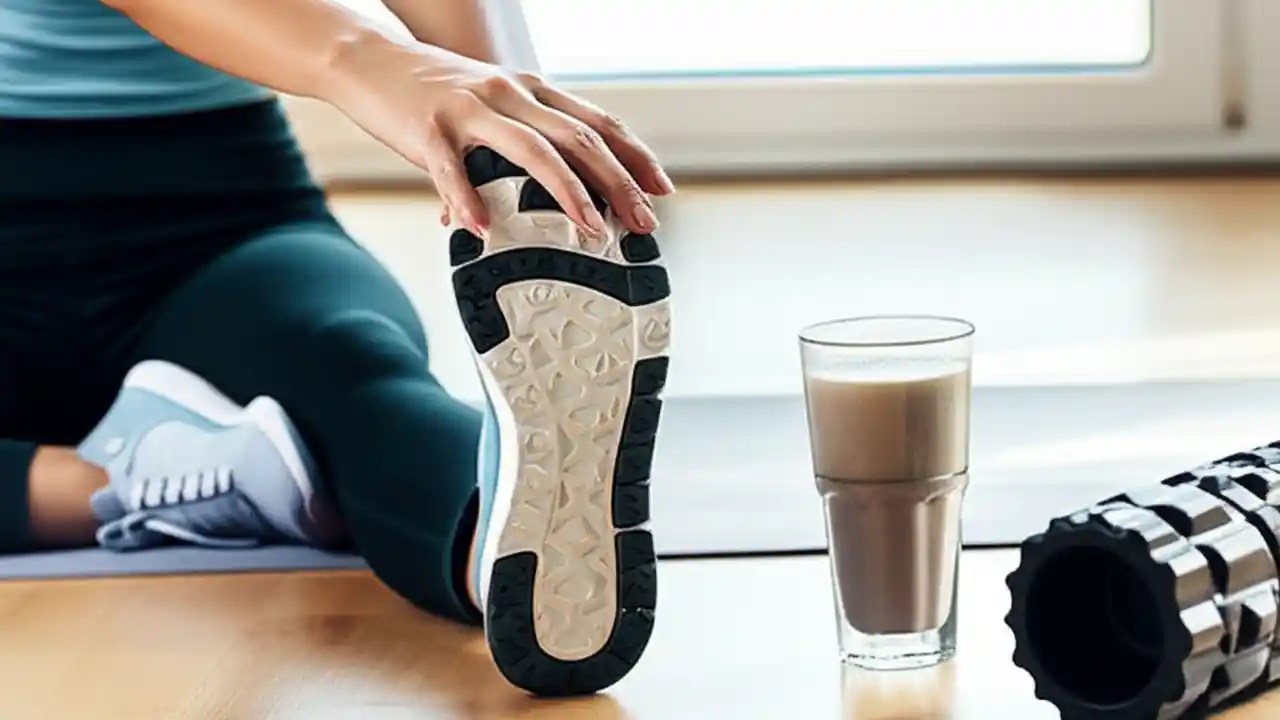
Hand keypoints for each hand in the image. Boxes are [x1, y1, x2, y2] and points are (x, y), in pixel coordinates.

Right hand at [326, 37, 674, 238]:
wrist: (370, 60)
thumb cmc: (433, 92)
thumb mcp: (490, 112)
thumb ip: (513, 156)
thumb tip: (522, 210)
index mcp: (531, 91)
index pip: (597, 121)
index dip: (634, 156)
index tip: (661, 189)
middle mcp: (510, 94)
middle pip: (579, 137)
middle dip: (618, 182)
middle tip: (642, 220)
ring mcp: (471, 109)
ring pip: (532, 150)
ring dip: (568, 193)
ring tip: (590, 229)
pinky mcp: (429, 128)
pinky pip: (453, 170)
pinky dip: (469, 201)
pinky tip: (483, 229)